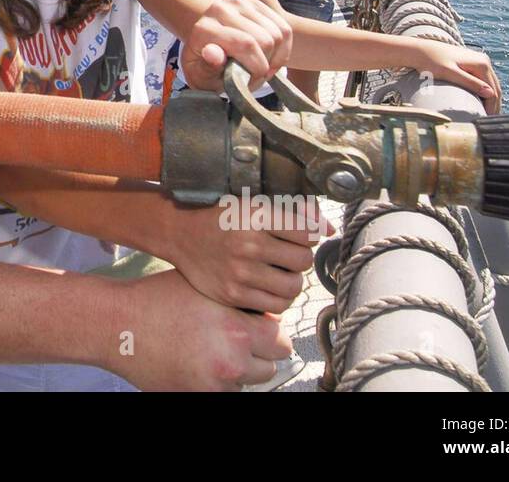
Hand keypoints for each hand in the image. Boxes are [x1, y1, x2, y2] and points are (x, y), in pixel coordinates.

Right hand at [106, 270, 292, 389]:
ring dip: (236, 369)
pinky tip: (195, 360)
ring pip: (246, 382)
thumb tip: (267, 315)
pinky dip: (215, 380)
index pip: (281, 342)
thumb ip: (241, 303)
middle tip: (235, 339)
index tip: (257, 327)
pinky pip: (222, 392)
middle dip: (256, 353)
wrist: (118, 324)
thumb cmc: (157, 299)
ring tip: (209, 348)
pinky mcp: (196, 398)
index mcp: (236, 330)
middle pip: (270, 367)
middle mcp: (230, 362)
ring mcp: (213, 385)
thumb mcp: (205, 288)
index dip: (269, 332)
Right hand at [158, 198, 332, 312]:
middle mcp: (249, 244)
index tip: (297, 234)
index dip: (308, 233)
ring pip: (294, 285)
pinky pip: (277, 305)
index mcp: (256, 215)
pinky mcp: (233, 294)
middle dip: (299, 256)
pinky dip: (280, 297)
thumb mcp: (253, 203)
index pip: (308, 232)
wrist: (179, 233)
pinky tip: (270, 285)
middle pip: (303, 260)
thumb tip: (328, 229)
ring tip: (280, 271)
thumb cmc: (221, 215)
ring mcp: (240, 272)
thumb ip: (293, 211)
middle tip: (285, 252)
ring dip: (292, 279)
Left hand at [181, 0, 292, 92]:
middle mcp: (220, 10)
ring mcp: (239, 3)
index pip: (246, 44)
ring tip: (260, 68)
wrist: (205, 49)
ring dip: (275, 58)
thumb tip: (212, 53)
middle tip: (255, 77)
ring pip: (278, 34)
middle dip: (266, 65)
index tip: (250, 83)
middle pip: (265, 39)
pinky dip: (283, 49)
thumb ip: (207, 68)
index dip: (256, 69)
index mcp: (203, 29)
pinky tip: (269, 58)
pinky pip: (284, 28)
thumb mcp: (202, 78)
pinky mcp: (255, 4)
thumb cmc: (204, 70)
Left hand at [413, 41, 501, 113]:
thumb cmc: (431, 62)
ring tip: (485, 114)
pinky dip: (484, 92)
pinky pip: (483, 81)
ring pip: (491, 85)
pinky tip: (480, 103)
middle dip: (493, 105)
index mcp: (481, 64)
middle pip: (495, 88)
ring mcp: (479, 61)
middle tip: (487, 121)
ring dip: (490, 100)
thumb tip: (491, 94)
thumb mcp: (450, 73)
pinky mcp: (472, 63)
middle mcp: (484, 61)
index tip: (485, 120)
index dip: (491, 107)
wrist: (420, 50)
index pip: (493, 91)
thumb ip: (470, 83)